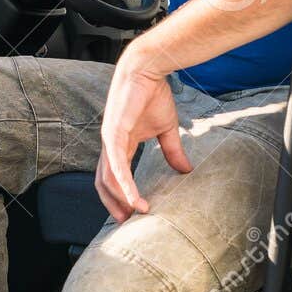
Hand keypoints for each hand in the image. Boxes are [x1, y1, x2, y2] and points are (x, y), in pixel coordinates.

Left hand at [96, 58, 191, 222]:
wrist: (148, 69)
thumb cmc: (153, 95)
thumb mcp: (166, 129)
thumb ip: (172, 151)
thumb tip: (186, 171)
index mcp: (120, 144)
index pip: (113, 175)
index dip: (120, 195)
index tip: (133, 212)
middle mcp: (110, 145)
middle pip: (104, 182)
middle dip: (113, 203)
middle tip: (126, 222)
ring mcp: (109, 140)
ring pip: (108, 178)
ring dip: (119, 198)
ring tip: (133, 214)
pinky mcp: (113, 134)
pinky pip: (116, 166)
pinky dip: (124, 184)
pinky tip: (133, 199)